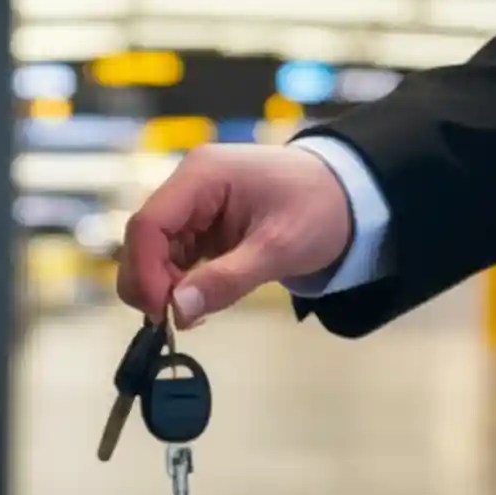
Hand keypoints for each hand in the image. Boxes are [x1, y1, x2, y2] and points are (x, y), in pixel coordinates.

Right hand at [116, 144, 351, 328]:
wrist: (353, 195)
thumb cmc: (321, 210)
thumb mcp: (279, 248)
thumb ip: (227, 280)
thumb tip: (177, 312)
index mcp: (201, 175)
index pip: (148, 224)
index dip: (143, 270)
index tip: (159, 311)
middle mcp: (187, 185)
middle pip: (143, 238)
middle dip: (150, 281)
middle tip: (172, 319)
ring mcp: (192, 204)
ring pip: (153, 250)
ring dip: (163, 285)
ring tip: (191, 312)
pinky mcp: (199, 223)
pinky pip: (172, 255)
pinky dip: (177, 282)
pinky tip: (196, 300)